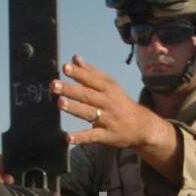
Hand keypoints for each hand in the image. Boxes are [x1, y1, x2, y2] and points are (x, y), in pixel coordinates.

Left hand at [52, 55, 172, 151]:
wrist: (141, 126)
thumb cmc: (120, 102)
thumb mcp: (110, 85)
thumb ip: (91, 72)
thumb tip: (75, 58)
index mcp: (108, 88)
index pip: (91, 79)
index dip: (78, 73)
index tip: (65, 67)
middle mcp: (107, 102)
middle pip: (87, 95)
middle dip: (70, 90)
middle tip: (54, 85)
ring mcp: (107, 119)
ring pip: (89, 113)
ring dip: (75, 108)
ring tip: (60, 103)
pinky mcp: (107, 135)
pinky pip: (92, 136)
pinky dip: (81, 138)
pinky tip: (68, 138)